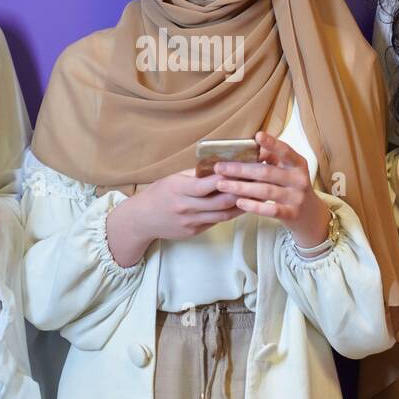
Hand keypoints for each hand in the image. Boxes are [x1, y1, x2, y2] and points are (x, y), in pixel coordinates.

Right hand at [120, 169, 244, 243]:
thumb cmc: (158, 194)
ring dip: (241, 205)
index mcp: (179, 190)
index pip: (207, 185)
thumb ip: (194, 175)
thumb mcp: (173, 179)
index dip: (226, 178)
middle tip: (256, 183)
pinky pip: (216, 221)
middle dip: (240, 192)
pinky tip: (240, 206)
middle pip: (220, 201)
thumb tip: (218, 167)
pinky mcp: (194, 231)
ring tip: (255, 196)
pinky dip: (229, 213)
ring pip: (223, 214)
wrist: (142, 219)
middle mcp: (186, 207)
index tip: (241, 169)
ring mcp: (191, 222)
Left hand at [213, 131, 329, 247]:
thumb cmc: (292, 187)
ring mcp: (296, 197)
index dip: (272, 143)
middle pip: (267, 172)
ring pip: (266, 191)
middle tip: (220, 168)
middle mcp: (299, 179)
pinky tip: (239, 202)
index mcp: (297, 164)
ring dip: (241, 187)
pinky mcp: (292, 214)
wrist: (310, 214)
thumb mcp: (287, 170)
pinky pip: (270, 210)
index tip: (257, 135)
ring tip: (222, 185)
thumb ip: (272, 159)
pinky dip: (254, 206)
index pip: (285, 151)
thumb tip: (251, 149)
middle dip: (241, 170)